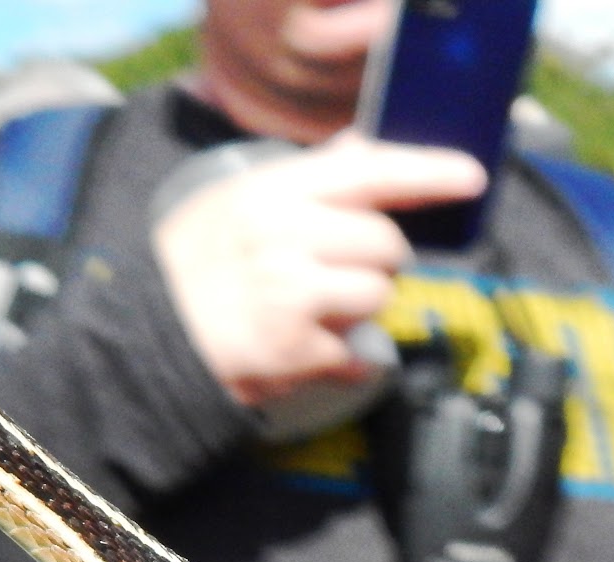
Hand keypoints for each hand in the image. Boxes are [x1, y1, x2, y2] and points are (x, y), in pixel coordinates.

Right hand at [153, 132, 484, 408]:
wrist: (144, 344)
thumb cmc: (191, 271)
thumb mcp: (233, 204)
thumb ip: (302, 179)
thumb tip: (360, 151)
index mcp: (271, 191)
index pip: (369, 170)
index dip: (427, 171)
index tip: (470, 176)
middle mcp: (285, 235)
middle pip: (385, 243)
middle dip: (376, 262)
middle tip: (335, 275)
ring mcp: (292, 293)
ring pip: (378, 295)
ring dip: (359, 310)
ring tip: (313, 314)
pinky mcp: (297, 348)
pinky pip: (358, 350)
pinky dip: (342, 358)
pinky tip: (303, 350)